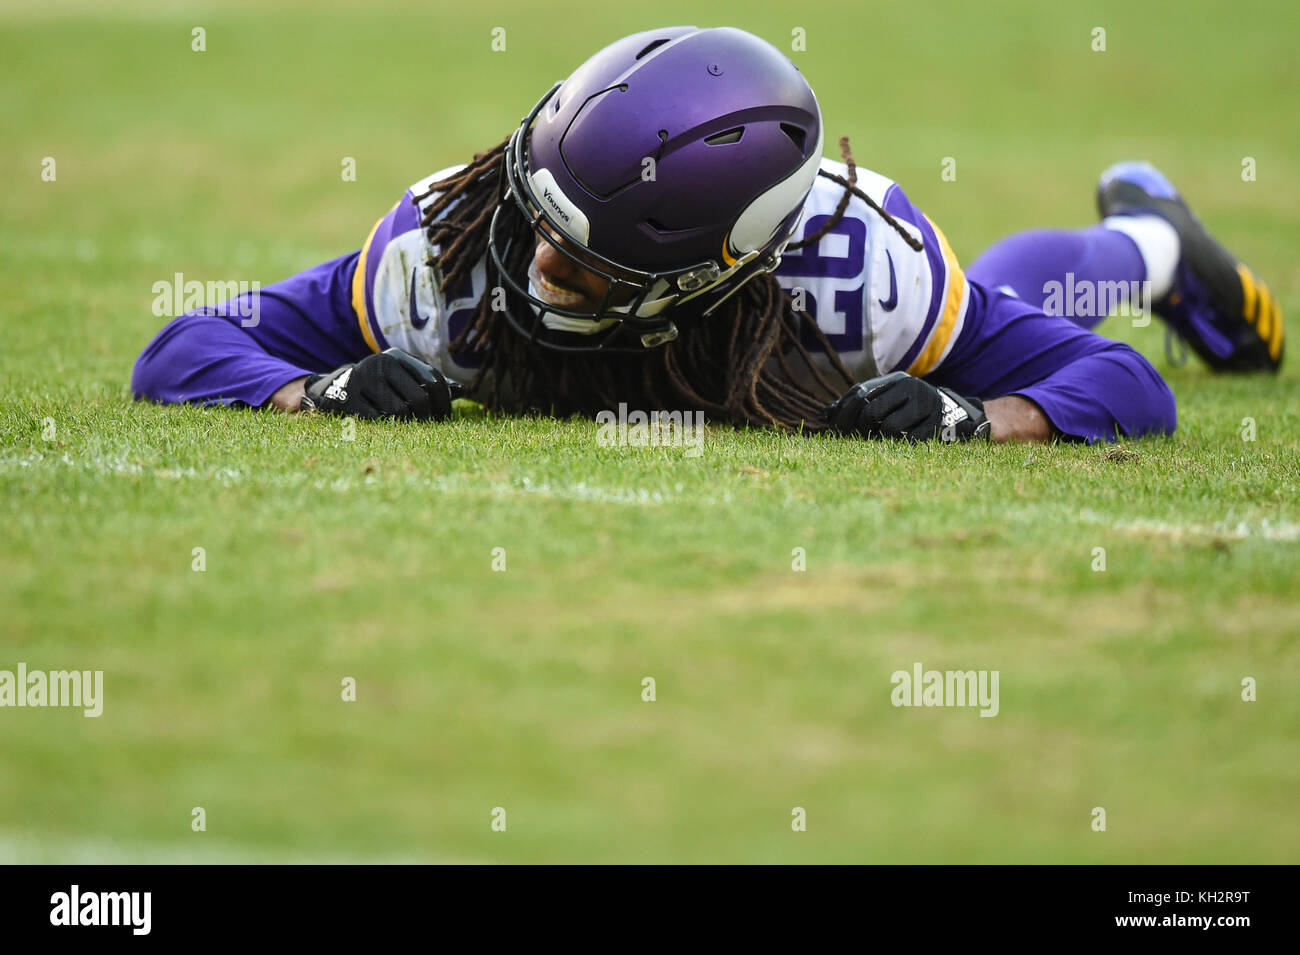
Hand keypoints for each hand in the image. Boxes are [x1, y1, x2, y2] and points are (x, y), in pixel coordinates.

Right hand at [300, 348, 456, 419]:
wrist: (335, 390)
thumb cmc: (380, 387)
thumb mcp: (402, 377)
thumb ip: (429, 383)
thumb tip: (463, 390)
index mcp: (398, 356)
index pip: (433, 380)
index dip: (444, 403)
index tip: (444, 419)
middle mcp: (380, 362)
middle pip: (420, 398)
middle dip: (429, 418)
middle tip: (430, 428)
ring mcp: (363, 379)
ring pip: (401, 412)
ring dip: (407, 424)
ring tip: (406, 425)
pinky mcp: (348, 398)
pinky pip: (380, 420)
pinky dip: (386, 426)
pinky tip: (384, 423)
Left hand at [827, 371, 989, 441]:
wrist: (958, 415)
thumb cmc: (912, 410)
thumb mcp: (889, 399)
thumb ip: (860, 403)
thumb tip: (827, 414)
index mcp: (896, 379)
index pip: (860, 394)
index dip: (844, 414)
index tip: (835, 430)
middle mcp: (912, 388)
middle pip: (871, 411)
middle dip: (858, 430)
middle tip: (855, 440)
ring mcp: (927, 406)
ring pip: (888, 428)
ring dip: (879, 439)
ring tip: (880, 441)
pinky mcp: (938, 426)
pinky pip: (908, 442)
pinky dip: (899, 446)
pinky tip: (898, 446)